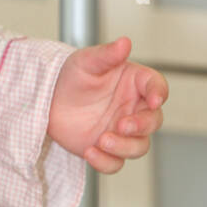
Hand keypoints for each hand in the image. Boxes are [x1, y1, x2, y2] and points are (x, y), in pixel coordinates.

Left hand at [47, 36, 167, 173]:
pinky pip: (115, 163)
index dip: (158, 93)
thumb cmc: (71, 76)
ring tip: (102, 140)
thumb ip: (107, 54)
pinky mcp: (107, 149)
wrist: (47, 100)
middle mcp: (132, 108)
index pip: (156, 87)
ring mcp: (121, 131)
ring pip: (138, 147)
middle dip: (141, 126)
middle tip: (122, 125)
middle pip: (153, 121)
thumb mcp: (87, 61)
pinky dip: (105, 162)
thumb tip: (124, 42)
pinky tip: (90, 152)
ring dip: (124, 147)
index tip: (154, 100)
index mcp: (134, 83)